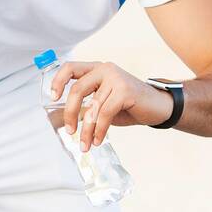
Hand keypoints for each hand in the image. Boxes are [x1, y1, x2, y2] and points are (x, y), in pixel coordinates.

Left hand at [51, 61, 174, 149]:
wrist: (158, 107)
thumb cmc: (128, 105)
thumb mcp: (103, 102)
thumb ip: (86, 105)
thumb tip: (66, 119)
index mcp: (96, 69)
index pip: (70, 67)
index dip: (58, 81)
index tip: (53, 98)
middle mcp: (105, 69)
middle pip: (77, 89)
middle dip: (70, 113)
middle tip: (70, 132)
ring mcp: (116, 78)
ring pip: (92, 106)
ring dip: (87, 130)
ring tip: (85, 144)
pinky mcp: (125, 90)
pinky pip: (105, 113)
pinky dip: (99, 130)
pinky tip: (98, 140)